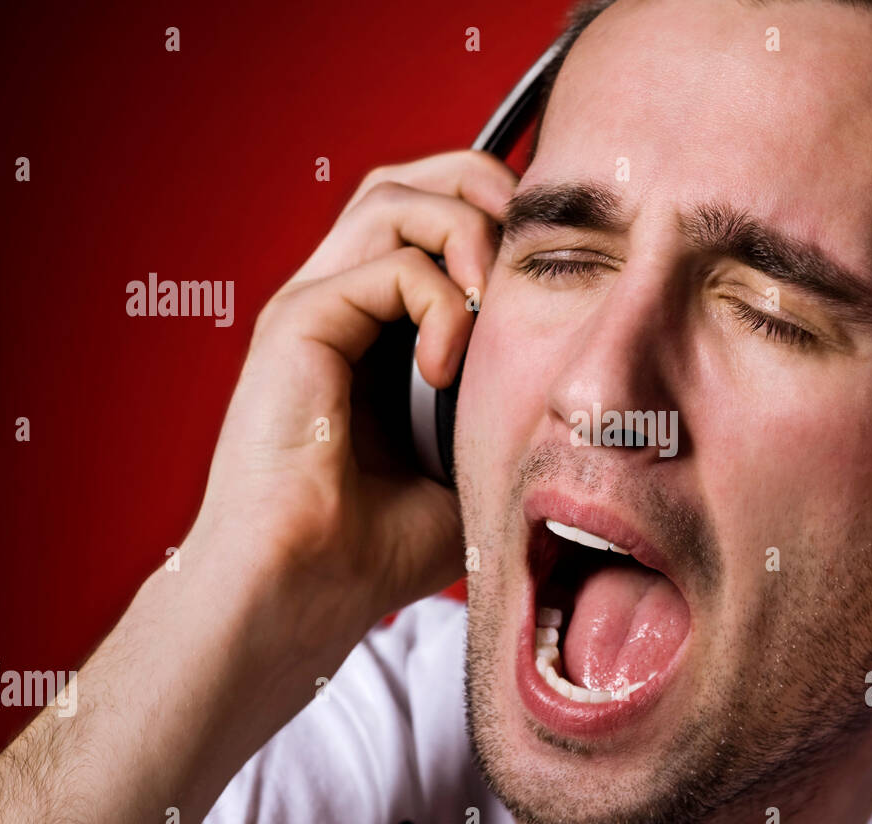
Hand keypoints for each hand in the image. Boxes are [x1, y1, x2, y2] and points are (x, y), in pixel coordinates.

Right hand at [190, 149, 517, 665]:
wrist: (302, 593)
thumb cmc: (372, 549)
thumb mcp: (468, 471)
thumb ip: (503, 417)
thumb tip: (574, 403)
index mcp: (374, 329)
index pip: (431, 221)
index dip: (495, 222)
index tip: (551, 272)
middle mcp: (339, 303)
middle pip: (410, 182)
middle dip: (483, 191)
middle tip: (531, 251)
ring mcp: (315, 307)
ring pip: (393, 196)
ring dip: (466, 231)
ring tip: (495, 302)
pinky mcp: (297, 323)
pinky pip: (387, 265)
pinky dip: (439, 302)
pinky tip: (448, 367)